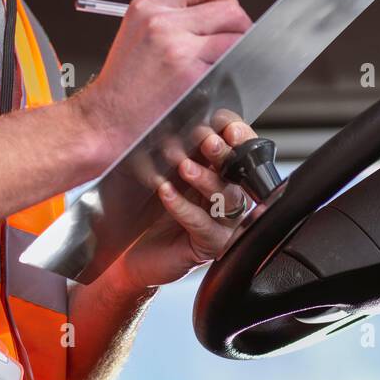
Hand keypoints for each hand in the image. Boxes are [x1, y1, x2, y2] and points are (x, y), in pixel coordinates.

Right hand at [78, 0, 251, 155]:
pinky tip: (220, 81)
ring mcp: (177, 47)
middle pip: (228, 8)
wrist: (103, 123)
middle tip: (233, 44)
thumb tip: (218, 16)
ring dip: (240, 52)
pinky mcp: (190, 75)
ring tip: (226, 65)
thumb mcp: (137, 35)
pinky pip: (232, 64)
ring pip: (236, 36)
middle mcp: (161, 21)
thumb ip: (173, 19)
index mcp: (147, 6)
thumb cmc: (121, 88)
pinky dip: (236, 72)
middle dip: (239, 27)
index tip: (223, 13)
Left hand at [116, 117, 261, 289]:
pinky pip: (202, 224)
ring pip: (226, 197)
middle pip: (238, 172)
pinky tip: (167, 193)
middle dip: (224, 153)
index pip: (240, 147)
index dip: (237, 134)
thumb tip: (174, 123)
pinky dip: (183, 206)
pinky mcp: (212, 245)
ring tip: (184, 167)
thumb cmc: (154, 214)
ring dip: (205, 178)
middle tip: (207, 141)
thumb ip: (178, 152)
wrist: (138, 255)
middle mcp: (230, 197)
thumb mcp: (167, 176)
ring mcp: (225, 223)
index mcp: (223, 173)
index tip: (225, 125)